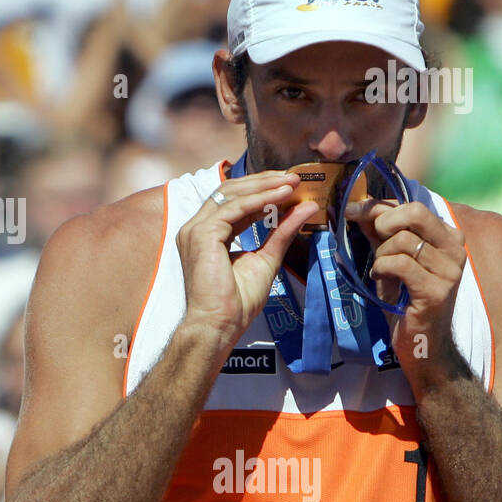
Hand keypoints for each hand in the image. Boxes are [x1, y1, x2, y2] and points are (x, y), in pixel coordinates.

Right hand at [176, 171, 320, 350]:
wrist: (220, 324)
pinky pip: (234, 208)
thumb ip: (282, 231)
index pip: (233, 200)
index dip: (262, 190)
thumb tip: (305, 208)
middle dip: (264, 181)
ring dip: (264, 186)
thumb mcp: (267, 258)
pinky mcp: (201, 234)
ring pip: (231, 194)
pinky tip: (281, 196)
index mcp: (207, 234)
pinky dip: (259, 200)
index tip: (290, 186)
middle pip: (230, 190)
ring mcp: (195, 229)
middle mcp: (196, 227)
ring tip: (292, 183)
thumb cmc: (236, 301)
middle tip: (294, 177)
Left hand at [345, 199, 467, 370]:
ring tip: (381, 271)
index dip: (379, 207)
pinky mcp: (437, 290)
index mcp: (448, 237)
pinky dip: (382, 270)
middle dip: (384, 223)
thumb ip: (378, 233)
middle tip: (373, 242)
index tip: (353, 211)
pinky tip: (382, 282)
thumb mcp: (390, 258)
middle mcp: (456, 249)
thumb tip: (358, 207)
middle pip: (415, 213)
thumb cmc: (404, 299)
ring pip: (404, 241)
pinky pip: (401, 264)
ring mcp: (450, 270)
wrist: (422, 343)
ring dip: (381, 255)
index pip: (414, 206)